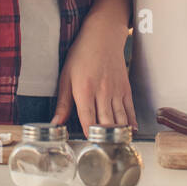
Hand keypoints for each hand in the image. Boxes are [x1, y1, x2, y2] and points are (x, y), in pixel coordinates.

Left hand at [52, 16, 136, 134]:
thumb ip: (63, 104)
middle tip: (103, 150)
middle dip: (105, 138)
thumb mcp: (65, 77)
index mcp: (84, 90)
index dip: (89, 134)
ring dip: (119, 134)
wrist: (103, 35)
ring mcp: (116, 90)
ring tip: (117, 145)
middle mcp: (102, 92)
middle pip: (106, 122)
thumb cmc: (81, 54)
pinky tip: (130, 130)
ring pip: (120, 118)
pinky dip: (131, 121)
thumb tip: (55, 124)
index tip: (88, 144)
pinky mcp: (125, 87)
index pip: (88, 119)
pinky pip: (129, 109)